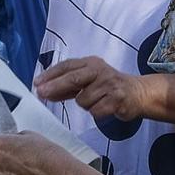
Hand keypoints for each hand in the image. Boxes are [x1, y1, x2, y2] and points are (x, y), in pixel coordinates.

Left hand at [35, 56, 149, 119]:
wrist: (137, 93)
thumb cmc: (108, 86)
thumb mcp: (88, 80)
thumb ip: (67, 86)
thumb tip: (44, 91)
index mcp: (91, 63)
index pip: (67, 66)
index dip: (50, 74)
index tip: (37, 82)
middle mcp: (100, 71)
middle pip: (73, 78)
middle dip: (55, 86)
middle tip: (41, 93)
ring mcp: (109, 85)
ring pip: (83, 100)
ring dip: (85, 104)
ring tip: (97, 101)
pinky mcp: (117, 100)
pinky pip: (95, 111)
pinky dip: (96, 112)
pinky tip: (104, 107)